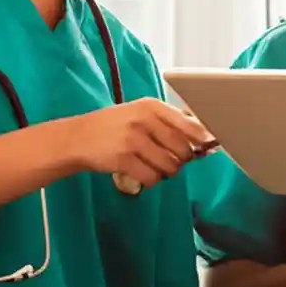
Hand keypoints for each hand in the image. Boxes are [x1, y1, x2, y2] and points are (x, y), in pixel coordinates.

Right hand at [69, 97, 215, 188]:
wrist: (77, 138)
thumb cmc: (115, 126)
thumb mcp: (140, 114)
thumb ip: (169, 123)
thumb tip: (204, 141)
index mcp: (151, 106)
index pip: (188, 124)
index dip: (202, 138)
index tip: (208, 147)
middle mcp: (144, 120)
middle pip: (182, 148)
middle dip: (181, 159)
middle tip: (171, 160)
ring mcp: (133, 139)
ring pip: (169, 165)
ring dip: (167, 172)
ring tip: (154, 166)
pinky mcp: (123, 159)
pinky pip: (152, 177)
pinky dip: (152, 180)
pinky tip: (143, 173)